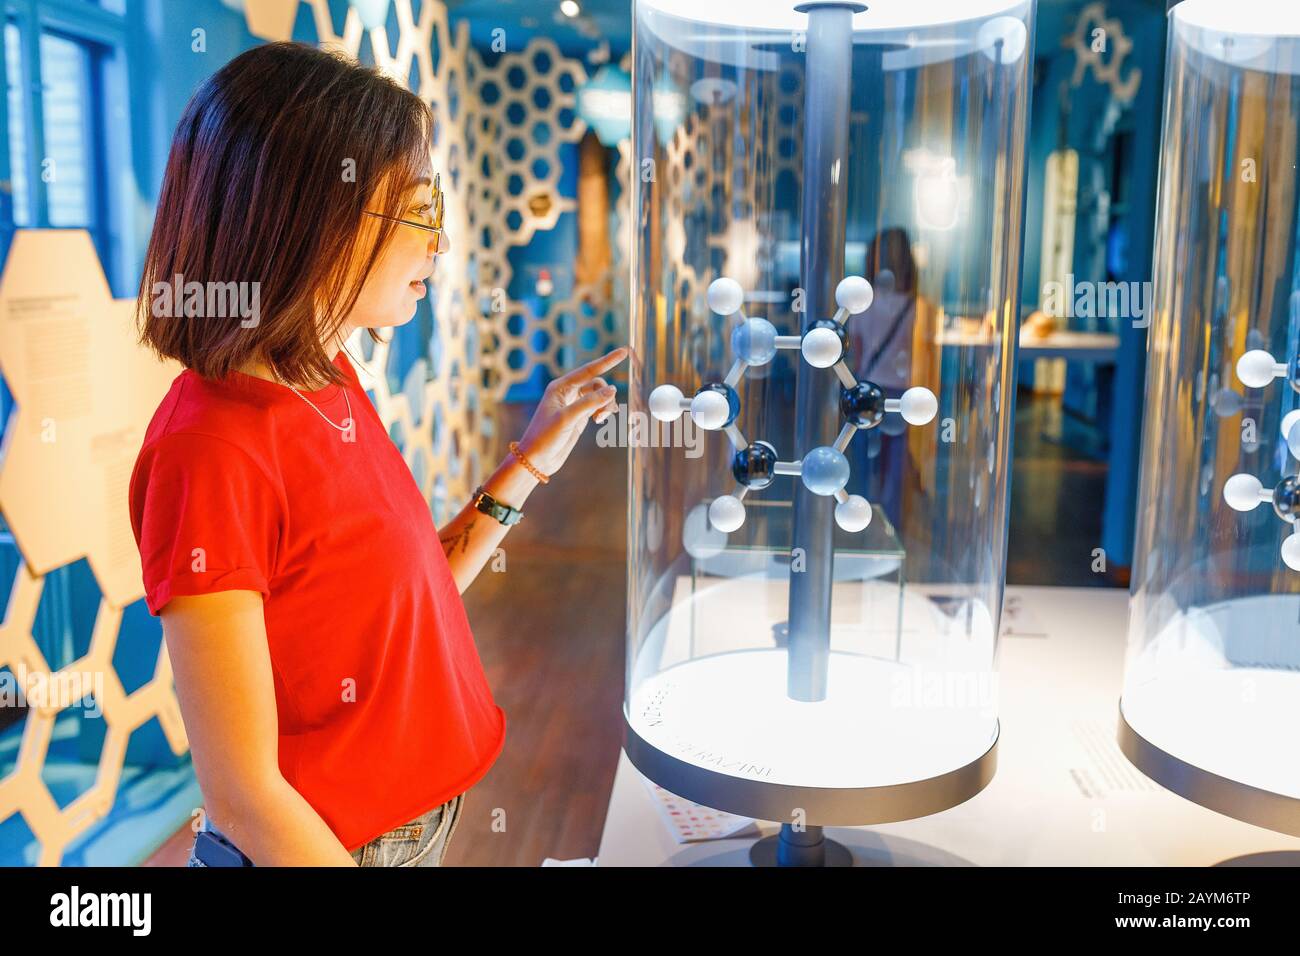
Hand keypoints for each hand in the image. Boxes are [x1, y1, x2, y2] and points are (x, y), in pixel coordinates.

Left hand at [515, 347, 629, 477]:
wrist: (537, 460)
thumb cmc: (545, 437)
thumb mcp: (567, 418)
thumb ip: (590, 403)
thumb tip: (612, 389)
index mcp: (560, 387)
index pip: (588, 370)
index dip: (607, 360)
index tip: (624, 351)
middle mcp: (567, 392)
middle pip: (596, 383)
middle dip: (606, 394)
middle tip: (607, 412)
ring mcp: (574, 404)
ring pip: (599, 395)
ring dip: (605, 405)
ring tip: (601, 420)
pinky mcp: (579, 417)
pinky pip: (597, 406)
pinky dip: (603, 411)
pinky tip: (600, 421)